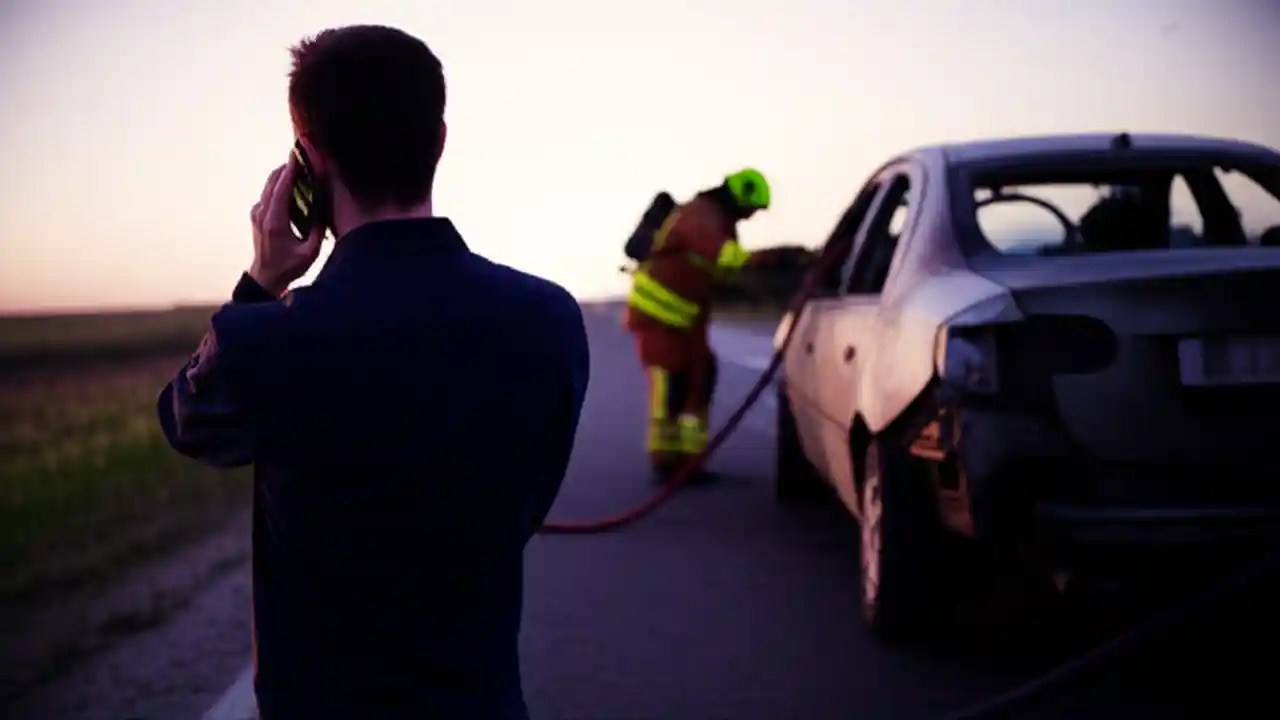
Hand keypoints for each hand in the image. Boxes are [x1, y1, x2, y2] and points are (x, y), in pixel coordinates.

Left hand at [248, 158, 322, 296]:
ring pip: (269, 185)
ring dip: (284, 174)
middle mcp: (262, 213)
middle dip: (288, 166)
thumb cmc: (289, 267)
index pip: (282, 186)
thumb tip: (325, 204)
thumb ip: (318, 227)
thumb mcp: (311, 251)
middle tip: (303, 155)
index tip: (299, 152)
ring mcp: (257, 213)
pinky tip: (293, 186)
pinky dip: (280, 185)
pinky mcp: (257, 215)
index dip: (292, 168)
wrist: (265, 277)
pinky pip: (268, 193)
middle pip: (273, 180)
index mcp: (275, 220)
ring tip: (300, 167)